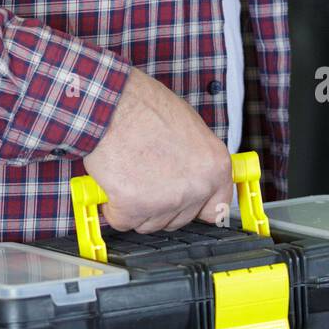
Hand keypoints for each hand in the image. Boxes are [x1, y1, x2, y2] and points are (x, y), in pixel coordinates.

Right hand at [84, 66, 232, 232]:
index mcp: (215, 166)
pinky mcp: (134, 208)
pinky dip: (113, 207)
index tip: (186, 205)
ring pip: (150, 223)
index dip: (197, 206)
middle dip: (161, 205)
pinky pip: (122, 220)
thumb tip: (191, 173)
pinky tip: (113, 182)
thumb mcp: (188, 125)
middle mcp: (196, 187)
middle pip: (180, 218)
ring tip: (128, 173)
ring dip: (137, 207)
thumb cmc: (144, 106)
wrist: (111, 105)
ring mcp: (167, 200)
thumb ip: (195, 158)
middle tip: (146, 179)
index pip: (217, 208)